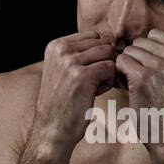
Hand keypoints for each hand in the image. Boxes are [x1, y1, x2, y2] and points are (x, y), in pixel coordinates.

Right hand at [32, 30, 116, 148]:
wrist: (52, 128)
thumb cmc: (63, 101)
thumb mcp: (63, 69)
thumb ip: (79, 53)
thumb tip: (108, 39)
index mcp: (56, 45)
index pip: (93, 36)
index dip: (98, 55)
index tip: (88, 73)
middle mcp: (61, 49)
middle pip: (103, 43)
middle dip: (104, 62)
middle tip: (93, 83)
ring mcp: (71, 62)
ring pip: (109, 54)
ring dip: (108, 71)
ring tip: (94, 87)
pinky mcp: (82, 76)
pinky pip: (110, 68)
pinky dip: (109, 82)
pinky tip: (95, 93)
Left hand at [115, 27, 163, 115]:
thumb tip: (151, 36)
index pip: (154, 34)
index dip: (147, 50)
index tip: (149, 66)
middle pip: (140, 42)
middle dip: (136, 57)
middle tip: (140, 76)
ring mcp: (158, 66)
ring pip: (129, 51)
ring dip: (128, 65)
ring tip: (136, 82)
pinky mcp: (142, 78)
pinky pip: (121, 61)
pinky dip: (120, 72)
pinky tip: (128, 85)